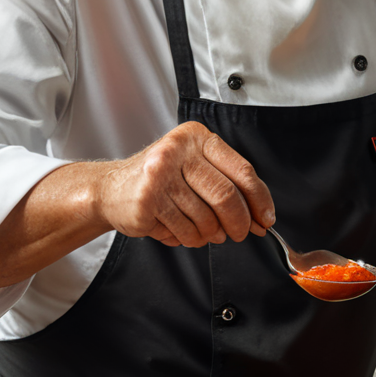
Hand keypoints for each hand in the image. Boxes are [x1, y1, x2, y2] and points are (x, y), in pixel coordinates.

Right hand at [94, 121, 274, 247]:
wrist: (110, 189)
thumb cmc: (159, 180)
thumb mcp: (194, 168)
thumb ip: (228, 184)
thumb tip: (260, 216)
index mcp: (197, 137)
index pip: (241, 170)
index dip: (259, 199)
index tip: (265, 218)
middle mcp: (178, 150)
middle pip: (226, 195)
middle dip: (238, 222)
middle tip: (239, 234)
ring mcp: (160, 173)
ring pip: (206, 218)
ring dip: (210, 234)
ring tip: (201, 231)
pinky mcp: (147, 198)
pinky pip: (185, 230)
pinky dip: (189, 239)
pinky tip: (179, 230)